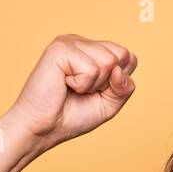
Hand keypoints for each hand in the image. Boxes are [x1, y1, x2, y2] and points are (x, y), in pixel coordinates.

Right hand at [5, 34, 137, 151]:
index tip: (95, 92)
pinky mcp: (60, 48)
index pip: (128, 57)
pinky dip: (82, 84)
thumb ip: (123, 87)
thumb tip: (119, 69)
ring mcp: (70, 42)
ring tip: (71, 87)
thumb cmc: (71, 116)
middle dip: (107, 83)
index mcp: (92, 51)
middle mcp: (81, 42)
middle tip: (82, 91)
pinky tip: (64, 84)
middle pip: (121, 56)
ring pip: (108, 61)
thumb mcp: (108, 105)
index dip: (118, 82)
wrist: (44, 129)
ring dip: (93, 85)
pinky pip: (92, 68)